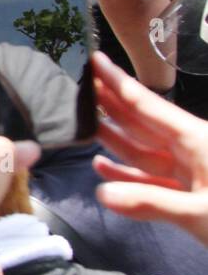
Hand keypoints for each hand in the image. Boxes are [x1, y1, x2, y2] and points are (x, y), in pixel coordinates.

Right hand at [91, 50, 207, 244]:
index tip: (96, 60)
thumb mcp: (203, 213)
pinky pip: (150, 179)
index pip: (149, 106)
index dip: (120, 83)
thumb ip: (152, 203)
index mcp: (197, 141)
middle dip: (112, 105)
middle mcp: (191, 150)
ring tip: (84, 123)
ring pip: (144, 150)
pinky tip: (103, 168)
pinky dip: (126, 174)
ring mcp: (190, 173)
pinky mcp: (188, 195)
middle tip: (79, 87)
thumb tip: (102, 194)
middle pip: (143, 123)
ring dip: (114, 138)